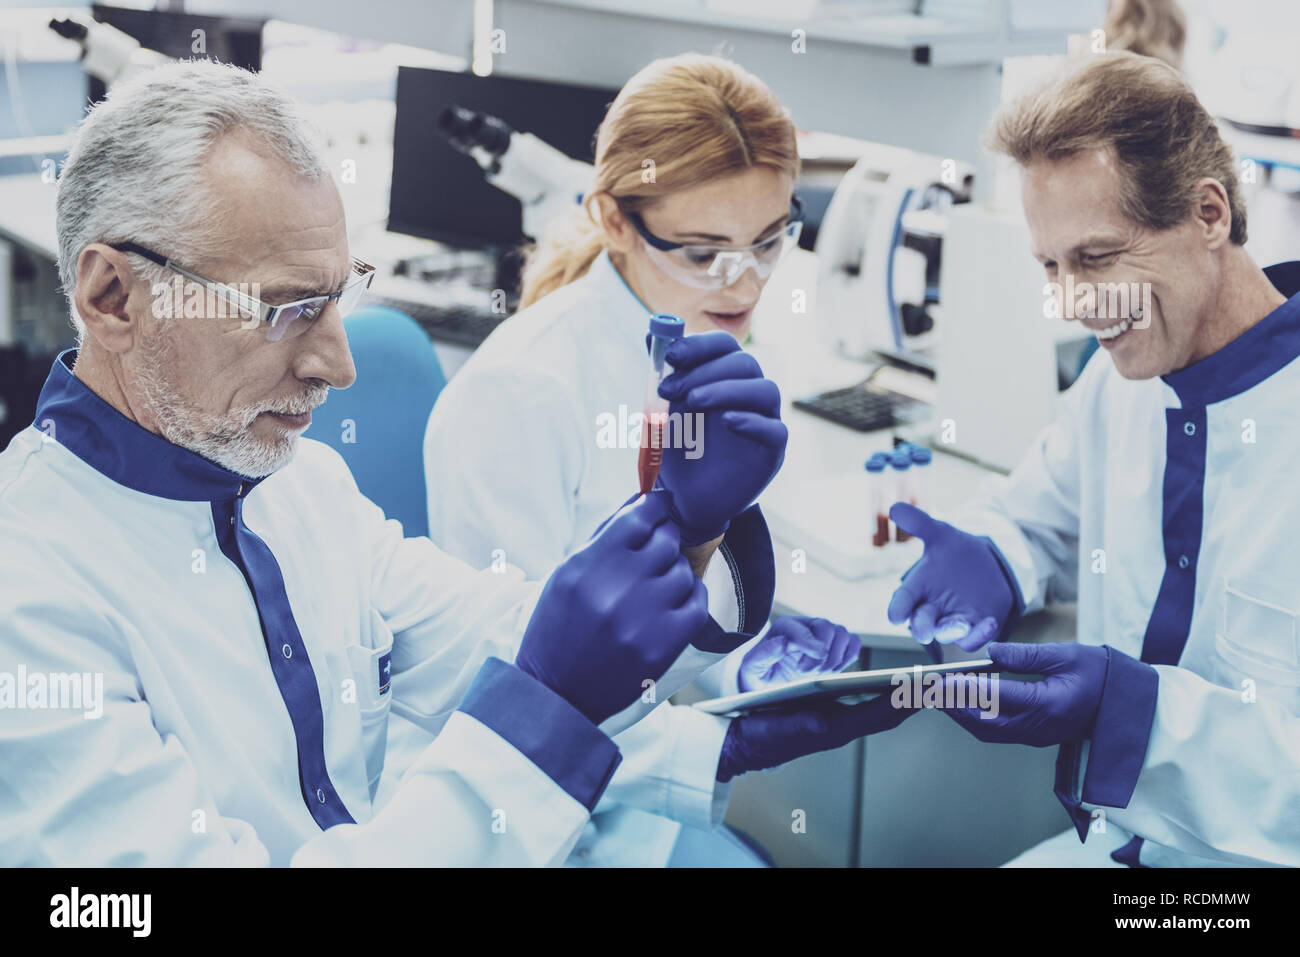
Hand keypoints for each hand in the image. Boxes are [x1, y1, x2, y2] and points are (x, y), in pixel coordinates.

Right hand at [515, 490, 708, 725]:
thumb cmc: (558, 629)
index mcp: (587, 565)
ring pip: (683, 570)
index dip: (657, 506)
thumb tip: (644, 500)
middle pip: (667, 540)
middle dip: (664, 541)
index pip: (639, 515)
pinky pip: (697, 602)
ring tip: (656, 587)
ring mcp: (642, 618)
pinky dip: (690, 598)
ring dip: (674, 573)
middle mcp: (616, 587)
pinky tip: (673, 604)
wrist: (556, 693)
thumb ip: (605, 538)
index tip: (663, 506)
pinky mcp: (663, 645)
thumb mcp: (567, 576)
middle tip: (656, 553)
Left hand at [657, 332, 786, 545]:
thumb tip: (651, 336)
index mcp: (726, 378)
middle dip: (705, 371)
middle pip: (745, 364)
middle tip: (671, 389)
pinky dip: (752, 422)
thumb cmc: (679, 449)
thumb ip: (663, 375)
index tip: (669, 356)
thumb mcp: (665, 410)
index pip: (725, 347)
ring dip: (726, 390)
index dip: (700, 345)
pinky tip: (727, 422)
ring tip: (693, 402)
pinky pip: (775, 430)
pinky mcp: (772, 453)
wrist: (683, 497)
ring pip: (765, 390)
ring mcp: (765, 422)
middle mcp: (750, 395)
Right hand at [716, 695, 916, 781]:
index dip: (905, 700)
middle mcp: (839, 729)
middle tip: (939, 683)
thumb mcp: (783, 727)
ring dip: (902, 701)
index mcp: (833, 729)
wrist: (742, 746)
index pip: (879, 714)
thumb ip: (804, 723)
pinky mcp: (828, 720)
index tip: (929, 687)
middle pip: (886, 715)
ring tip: (923, 685)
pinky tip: (890, 689)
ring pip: (879, 714)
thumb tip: (827, 719)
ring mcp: (835, 726)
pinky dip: (884, 701)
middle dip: (913, 700)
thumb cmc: (762, 735)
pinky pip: (866, 711)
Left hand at [738, 616, 860, 692]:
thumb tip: (782, 643)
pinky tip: (833, 671)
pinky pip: (853, 644)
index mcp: (784, 628)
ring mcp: (823, 636)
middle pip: (827, 627)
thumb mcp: (752, 667)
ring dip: (836, 657)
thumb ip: (763, 654)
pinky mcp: (837, 648)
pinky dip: (848, 657)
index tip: (804, 668)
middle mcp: (806, 627)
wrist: (770, 682)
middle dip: (821, 654)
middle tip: (807, 672)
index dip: (807, 645)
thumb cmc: (760, 673)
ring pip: (842, 634)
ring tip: (821, 673)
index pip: (801, 629)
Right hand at [886, 503, 1019, 652]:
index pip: (902, 601)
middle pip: (919, 623)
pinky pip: (973, 639)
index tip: (895, 616)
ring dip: (949, 632)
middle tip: (923, 632)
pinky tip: (988, 622)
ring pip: (945, 633)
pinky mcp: (974, 627)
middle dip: (920, 627)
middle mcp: (931, 607)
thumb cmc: (956, 552)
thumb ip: (919, 523)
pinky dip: (978, 636)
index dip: (897, 609)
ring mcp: (952, 619)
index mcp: (918, 586)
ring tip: (960, 623)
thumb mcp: (941, 534)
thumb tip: (895, 507)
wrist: (988, 564)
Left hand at [940, 641, 1108, 746]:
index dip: (967, 689)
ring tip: (936, 695)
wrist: (1123, 703)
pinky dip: (974, 719)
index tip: (943, 679)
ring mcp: (1036, 735)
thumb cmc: (1098, 673)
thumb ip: (1026, 655)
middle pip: (986, 721)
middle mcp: (1040, 726)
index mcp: (1050, 704)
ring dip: (960, 714)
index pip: (999, 699)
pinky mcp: (1034, 736)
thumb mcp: (1065, 654)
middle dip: (954, 705)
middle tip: (928, 689)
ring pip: (988, 731)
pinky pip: (997, 732)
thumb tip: (991, 651)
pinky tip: (960, 704)